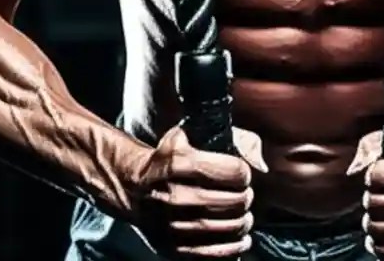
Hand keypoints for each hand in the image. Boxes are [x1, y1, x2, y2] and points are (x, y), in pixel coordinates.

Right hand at [127, 125, 267, 257]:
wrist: (131, 188)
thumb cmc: (163, 162)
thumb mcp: (180, 137)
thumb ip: (211, 134)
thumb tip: (252, 149)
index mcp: (178, 164)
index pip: (231, 171)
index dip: (243, 173)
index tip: (243, 174)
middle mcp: (174, 194)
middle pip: (231, 200)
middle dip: (245, 198)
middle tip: (246, 195)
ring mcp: (172, 223)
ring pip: (224, 227)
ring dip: (243, 222)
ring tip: (245, 216)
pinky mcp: (172, 245)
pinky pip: (210, 251)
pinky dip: (232, 247)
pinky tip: (242, 239)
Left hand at [348, 130, 383, 259]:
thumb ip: (382, 143)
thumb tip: (353, 170)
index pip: (381, 174)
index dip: (371, 175)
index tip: (375, 176)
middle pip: (379, 204)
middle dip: (369, 200)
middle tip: (373, 198)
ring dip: (372, 224)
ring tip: (375, 217)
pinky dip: (381, 247)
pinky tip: (378, 238)